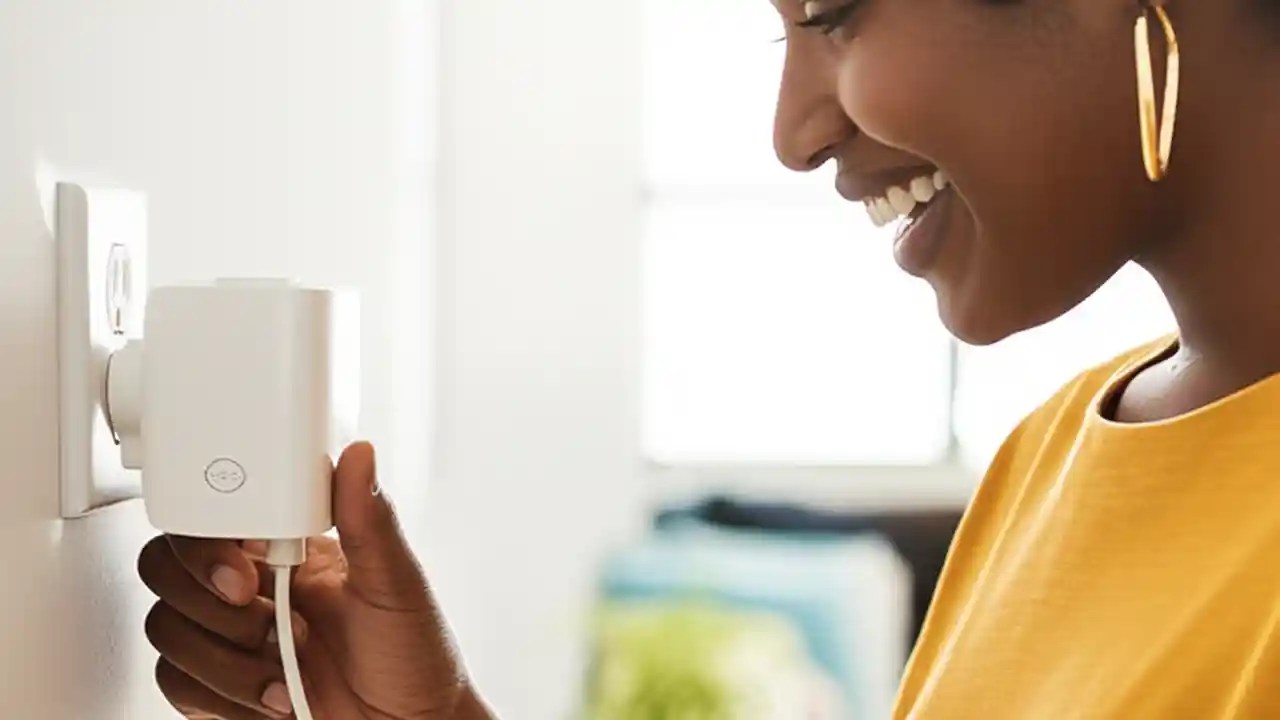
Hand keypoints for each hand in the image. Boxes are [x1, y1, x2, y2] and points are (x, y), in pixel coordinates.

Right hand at [138, 442, 493, 719]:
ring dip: (224, 657)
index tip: (245, 572)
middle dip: (207, 601)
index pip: (214, 517)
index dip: (209, 541)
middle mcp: (250, 588)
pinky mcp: (218, 688)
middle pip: (167, 568)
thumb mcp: (397, 585)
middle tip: (263, 623)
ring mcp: (230, 639)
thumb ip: (371, 522)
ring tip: (285, 668)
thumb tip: (360, 457)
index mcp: (287, 548)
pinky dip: (221, 694)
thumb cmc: (413, 657)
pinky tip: (273, 697)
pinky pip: (176, 682)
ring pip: (166, 628)